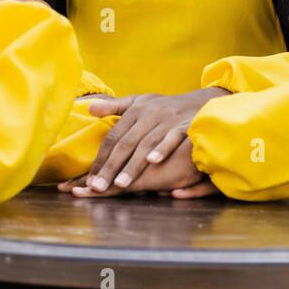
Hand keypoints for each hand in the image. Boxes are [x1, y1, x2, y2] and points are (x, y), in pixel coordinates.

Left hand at [80, 87, 228, 192]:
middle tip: (97, 187)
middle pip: (126, 143)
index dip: (101, 158)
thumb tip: (88, 108)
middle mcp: (149, 114)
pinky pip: (172, 137)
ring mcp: (167, 119)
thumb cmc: (163, 106)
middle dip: (111, 167)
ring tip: (120, 184)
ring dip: (133, 165)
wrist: (199, 101)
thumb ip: (114, 106)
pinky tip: (153, 162)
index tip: (90, 178)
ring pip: (146, 144)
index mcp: (135, 109)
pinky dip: (163, 148)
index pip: (113, 137)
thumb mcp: (139, 101)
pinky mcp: (185, 124)